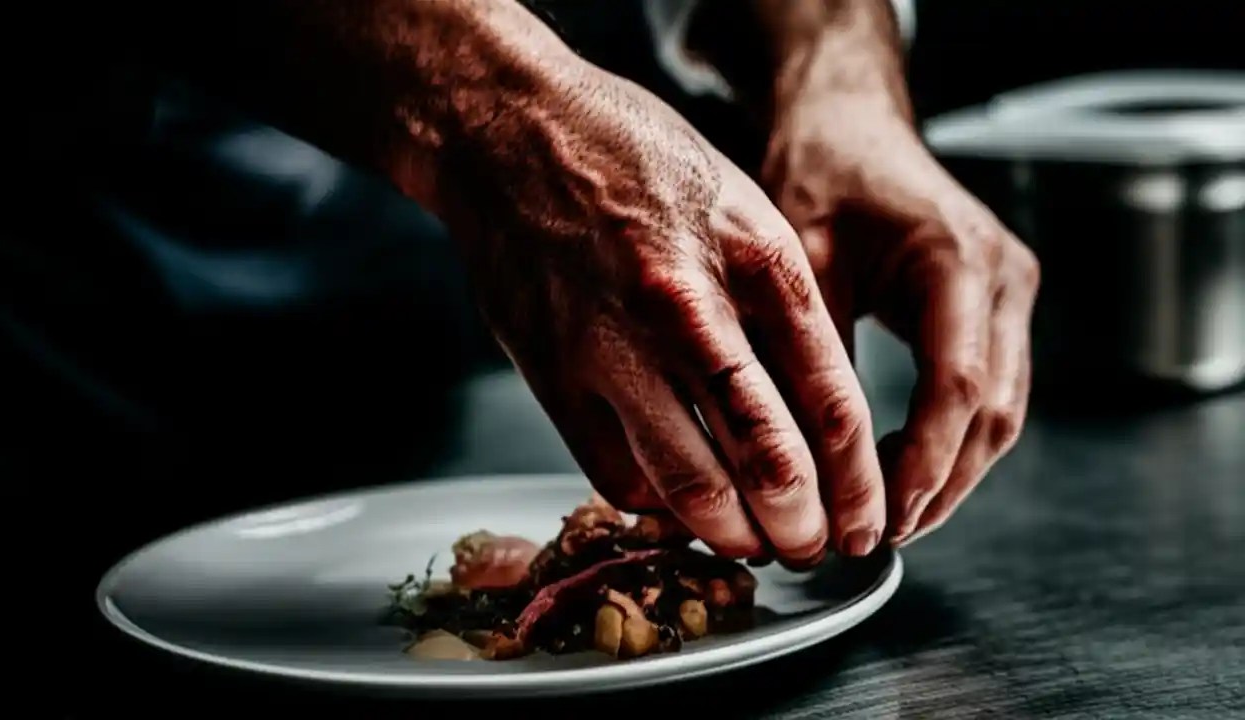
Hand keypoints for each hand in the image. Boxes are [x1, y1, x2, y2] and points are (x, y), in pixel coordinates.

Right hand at [431, 50, 887, 563]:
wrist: (512, 132)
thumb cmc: (635, 160)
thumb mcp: (742, 206)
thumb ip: (783, 304)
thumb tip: (817, 413)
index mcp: (755, 257)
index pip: (831, 402)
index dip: (859, 482)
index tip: (865, 517)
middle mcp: (687, 306)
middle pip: (769, 459)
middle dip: (804, 527)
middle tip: (816, 545)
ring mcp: (611, 345)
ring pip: (691, 485)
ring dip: (735, 535)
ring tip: (755, 543)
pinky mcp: (552, 375)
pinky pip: (618, 476)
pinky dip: (659, 507)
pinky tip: (680, 504)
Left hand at [762, 46, 1039, 545]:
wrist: (848, 125)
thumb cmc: (818, 173)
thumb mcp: (800, 257)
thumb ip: (811, 349)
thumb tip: (800, 455)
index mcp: (959, 260)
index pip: (958, 387)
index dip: (923, 463)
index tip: (884, 519)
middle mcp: (1002, 277)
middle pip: (995, 412)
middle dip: (940, 484)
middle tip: (883, 537)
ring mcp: (1008, 292)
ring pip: (1002, 412)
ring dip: (951, 473)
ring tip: (892, 522)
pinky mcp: (994, 307)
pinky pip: (989, 390)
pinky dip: (952, 440)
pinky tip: (903, 472)